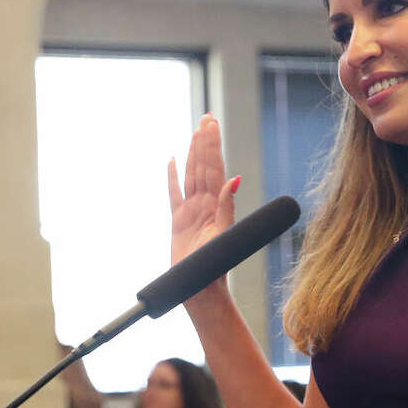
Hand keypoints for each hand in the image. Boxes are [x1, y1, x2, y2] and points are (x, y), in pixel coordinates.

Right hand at [166, 114, 240, 305]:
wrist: (201, 290)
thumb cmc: (214, 267)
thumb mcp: (223, 235)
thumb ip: (227, 207)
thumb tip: (235, 179)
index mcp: (215, 204)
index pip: (215, 168)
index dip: (212, 145)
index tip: (211, 124)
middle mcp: (204, 204)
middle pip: (204, 166)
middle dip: (205, 141)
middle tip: (207, 117)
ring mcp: (191, 211)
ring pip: (191, 175)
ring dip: (193, 153)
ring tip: (196, 131)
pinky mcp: (178, 221)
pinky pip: (173, 194)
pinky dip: (172, 177)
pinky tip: (172, 161)